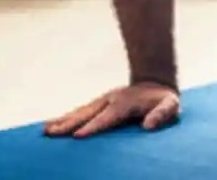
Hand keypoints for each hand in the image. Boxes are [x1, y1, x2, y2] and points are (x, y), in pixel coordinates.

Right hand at [44, 82, 180, 138]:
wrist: (155, 82)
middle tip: (52, 133)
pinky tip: (51, 125)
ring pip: (80, 112)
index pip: (107, 117)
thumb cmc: (164, 100)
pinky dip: (66, 118)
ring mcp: (103, 100)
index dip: (93, 127)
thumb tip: (148, 126)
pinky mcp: (99, 104)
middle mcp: (110, 100)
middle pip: (87, 113)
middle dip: (69, 124)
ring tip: (46, 130)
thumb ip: (162, 114)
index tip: (78, 135)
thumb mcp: (171, 105)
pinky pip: (80, 112)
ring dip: (63, 121)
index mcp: (125, 103)